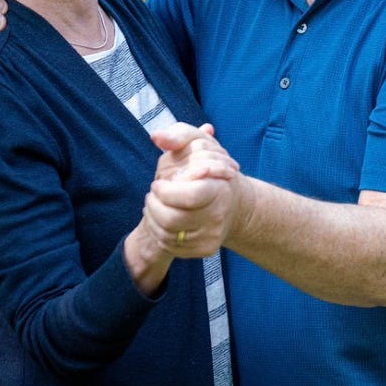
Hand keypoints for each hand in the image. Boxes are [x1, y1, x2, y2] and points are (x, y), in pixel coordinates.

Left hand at [144, 122, 241, 256]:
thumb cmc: (210, 170)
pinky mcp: (205, 250)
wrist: (233, 203)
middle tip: (153, 194)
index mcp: (219, 189)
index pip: (189, 196)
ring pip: (167, 235)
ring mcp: (212, 236)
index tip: (158, 183)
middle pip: (171, 220)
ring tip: (154, 204)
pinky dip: (158, 232)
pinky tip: (160, 217)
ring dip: (152, 218)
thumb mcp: (197, 143)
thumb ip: (177, 135)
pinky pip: (171, 246)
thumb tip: (156, 137)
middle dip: (153, 206)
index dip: (166, 191)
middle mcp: (218, 216)